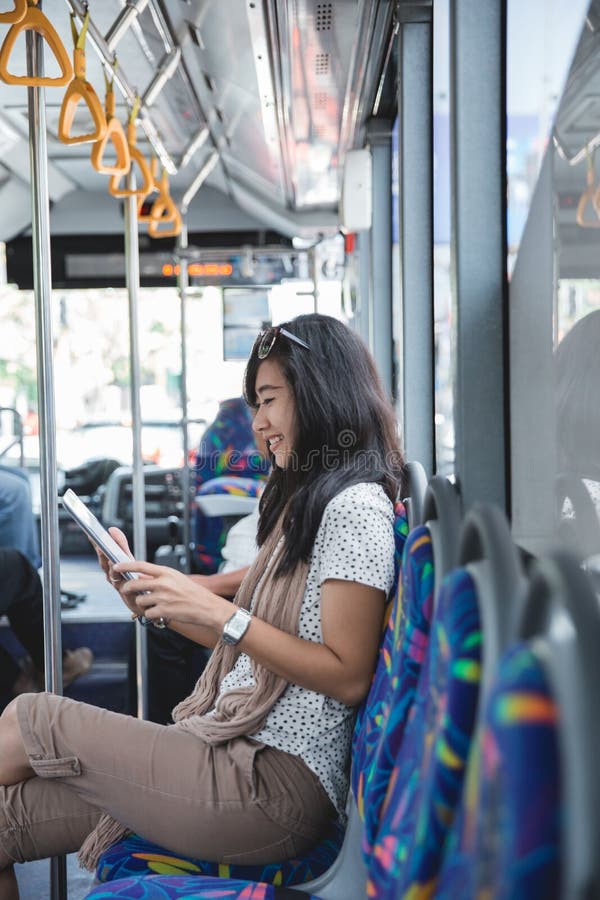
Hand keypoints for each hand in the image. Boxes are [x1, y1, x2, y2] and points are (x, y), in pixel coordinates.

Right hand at [93, 528, 138, 616]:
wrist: (143, 597)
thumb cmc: (133, 576)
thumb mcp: (127, 557)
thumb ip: (120, 544)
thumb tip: (112, 529)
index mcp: (109, 566)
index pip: (101, 553)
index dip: (96, 544)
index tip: (91, 533)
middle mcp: (111, 575)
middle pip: (104, 564)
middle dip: (102, 554)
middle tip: (99, 544)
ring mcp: (119, 585)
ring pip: (113, 575)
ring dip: (111, 567)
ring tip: (112, 558)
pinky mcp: (128, 594)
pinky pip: (125, 587)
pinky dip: (125, 580)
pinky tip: (126, 573)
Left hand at [111, 558, 231, 631]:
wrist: (207, 607)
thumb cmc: (193, 593)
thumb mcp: (176, 578)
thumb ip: (159, 577)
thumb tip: (141, 578)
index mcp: (166, 572)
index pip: (141, 565)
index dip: (125, 566)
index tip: (116, 567)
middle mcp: (163, 583)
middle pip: (134, 584)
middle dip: (127, 588)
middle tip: (127, 590)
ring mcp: (163, 597)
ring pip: (140, 600)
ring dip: (143, 604)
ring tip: (155, 604)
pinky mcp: (164, 611)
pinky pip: (147, 613)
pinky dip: (151, 614)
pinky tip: (160, 613)